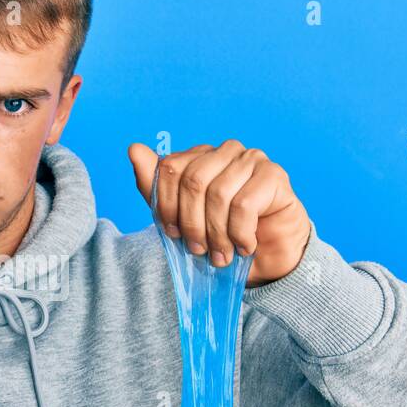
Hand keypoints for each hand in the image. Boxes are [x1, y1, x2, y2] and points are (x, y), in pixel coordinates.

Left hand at [129, 140, 310, 286]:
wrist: (268, 256)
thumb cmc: (222, 235)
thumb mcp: (179, 218)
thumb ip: (155, 187)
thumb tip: (133, 149)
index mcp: (200, 156)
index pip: (169, 169)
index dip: (167, 207)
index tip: (174, 235)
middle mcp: (226, 151)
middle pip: (193, 182)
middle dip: (192, 224)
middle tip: (199, 251)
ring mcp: (251, 159)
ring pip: (219, 194)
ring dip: (217, 234)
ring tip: (222, 255)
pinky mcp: (273, 175)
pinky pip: (244, 205)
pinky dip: (240, 234)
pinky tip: (245, 246)